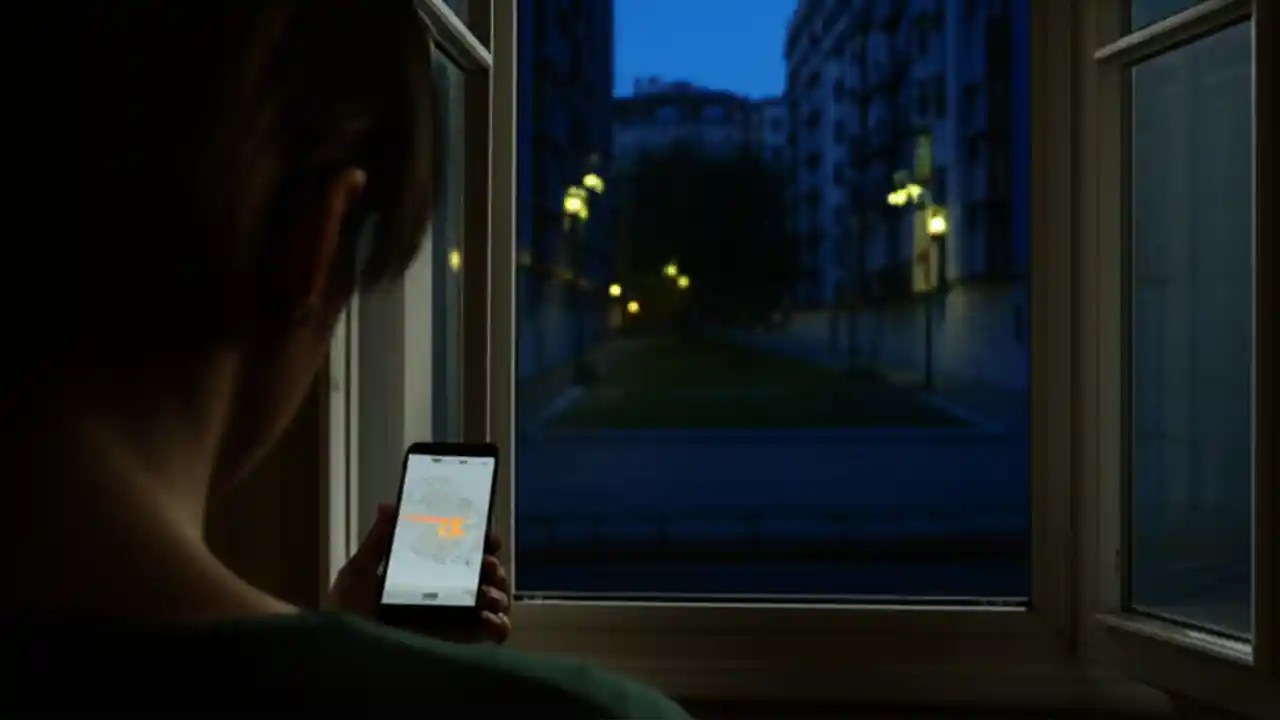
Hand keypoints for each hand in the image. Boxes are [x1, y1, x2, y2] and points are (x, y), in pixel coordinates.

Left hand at [327, 503, 511, 644]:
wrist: (347, 655)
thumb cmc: (349, 615)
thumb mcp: (359, 573)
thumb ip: (377, 540)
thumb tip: (388, 506)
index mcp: (428, 575)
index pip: (462, 553)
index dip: (478, 540)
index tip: (484, 533)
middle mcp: (448, 596)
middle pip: (486, 573)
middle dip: (493, 564)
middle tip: (485, 563)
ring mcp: (459, 621)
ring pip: (497, 598)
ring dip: (498, 590)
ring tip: (484, 591)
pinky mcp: (465, 645)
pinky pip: (496, 631)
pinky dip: (498, 621)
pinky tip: (484, 615)